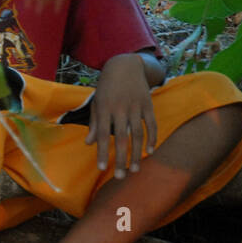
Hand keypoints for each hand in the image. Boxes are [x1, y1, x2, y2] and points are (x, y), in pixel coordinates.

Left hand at [86, 54, 156, 177]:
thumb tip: (89, 143)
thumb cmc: (107, 87)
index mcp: (105, 109)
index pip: (104, 135)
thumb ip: (94, 123)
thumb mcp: (96, 102)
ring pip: (138, 134)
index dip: (103, 152)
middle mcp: (120, 109)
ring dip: (137, 153)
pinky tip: (150, 152)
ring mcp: (136, 107)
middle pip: (122, 138)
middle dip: (121, 159)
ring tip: (135, 170)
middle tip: (121, 176)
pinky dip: (152, 138)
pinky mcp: (148, 104)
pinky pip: (152, 124)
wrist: (125, 65)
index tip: (102, 168)